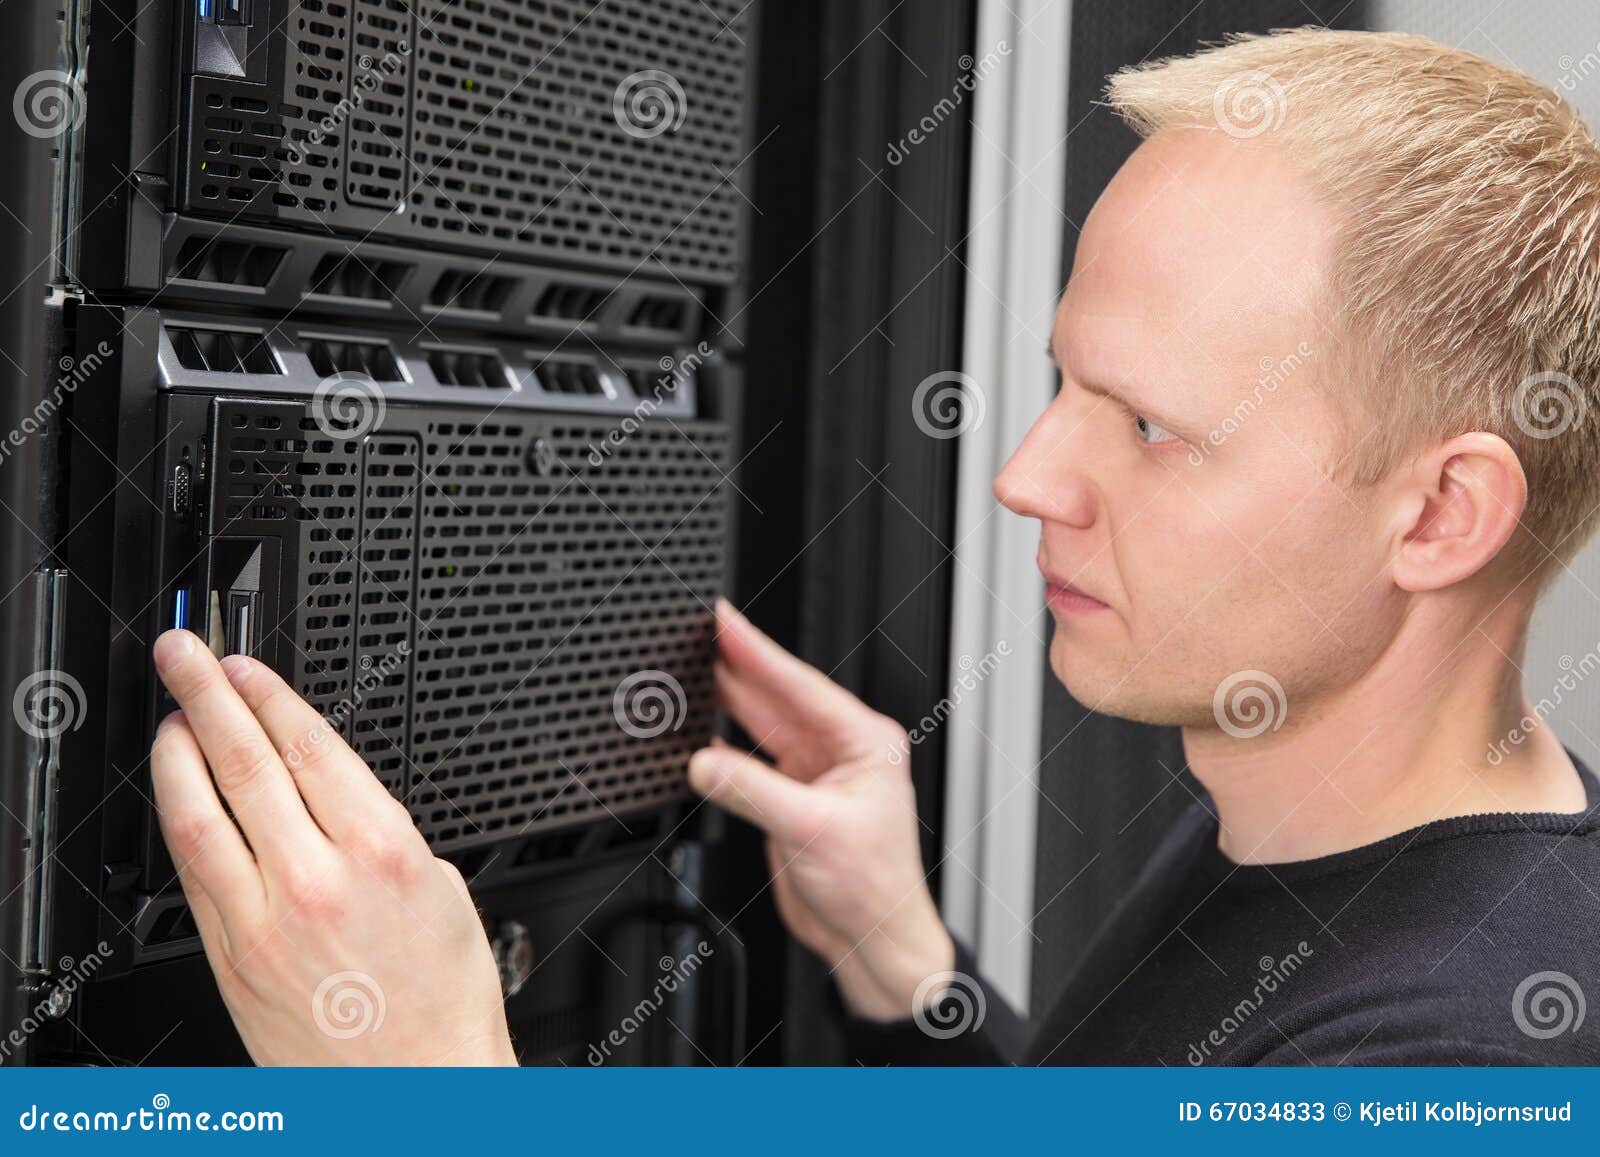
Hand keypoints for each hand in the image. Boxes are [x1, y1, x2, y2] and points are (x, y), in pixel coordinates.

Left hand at [149, 630, 515, 1065]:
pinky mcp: (231, 958)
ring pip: (201, 814)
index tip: (248, 666)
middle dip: (208, 696)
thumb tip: (339, 798)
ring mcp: (265, 920)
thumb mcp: (444, 891)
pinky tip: (175, 797)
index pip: (310, 747)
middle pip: (246, 763)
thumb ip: (385, 836)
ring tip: (166, 714)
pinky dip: (180, 821)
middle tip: (184, 655)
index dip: (270, 695)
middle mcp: (318, 878)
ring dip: (176, 752)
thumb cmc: (443, 1003)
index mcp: (384, 851)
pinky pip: (193, 873)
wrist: (418, 1091)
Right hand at [687, 600, 953, 1020]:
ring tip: (692, 670)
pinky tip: (699, 732)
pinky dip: (723, 747)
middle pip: (778, 697)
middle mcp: (840, 751)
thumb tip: (707, 762)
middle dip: (738, 665)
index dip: (758, 651)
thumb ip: (754, 791)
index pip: (800, 685)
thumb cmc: (874, 887)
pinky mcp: (791, 798)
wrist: (872, 939)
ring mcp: (814, 773)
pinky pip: (750, 761)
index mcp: (864, 742)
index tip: (724, 621)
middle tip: (698, 634)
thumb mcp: (812, 831)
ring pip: (761, 725)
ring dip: (728, 701)